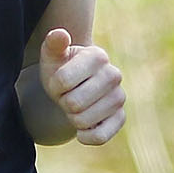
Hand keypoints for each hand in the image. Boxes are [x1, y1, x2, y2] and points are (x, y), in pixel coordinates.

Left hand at [38, 28, 125, 144]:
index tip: (58, 80)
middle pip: (73, 103)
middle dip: (63, 102)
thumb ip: (53, 44)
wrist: (74, 86)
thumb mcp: (53, 55)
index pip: (63, 81)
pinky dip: (85, 137)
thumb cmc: (61, 68)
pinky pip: (100, 137)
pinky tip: (81, 129)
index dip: (54, 85)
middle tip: (67, 94)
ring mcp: (119, 98)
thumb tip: (60, 34)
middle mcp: (114, 75)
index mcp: (97, 55)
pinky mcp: (120, 118)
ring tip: (75, 105)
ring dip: (72, 118)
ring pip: (82, 121)